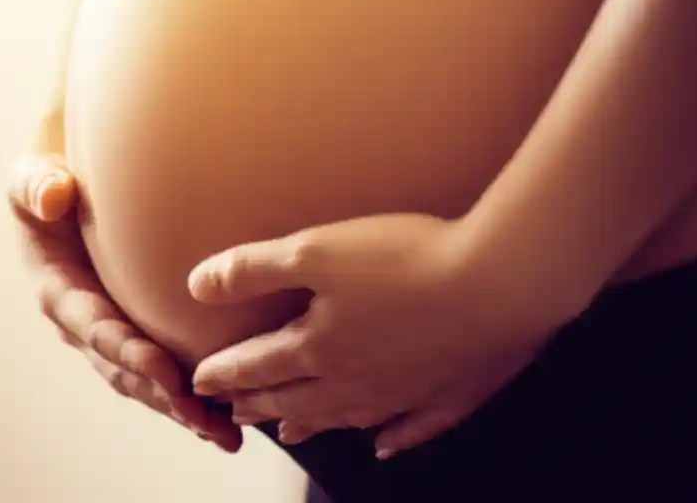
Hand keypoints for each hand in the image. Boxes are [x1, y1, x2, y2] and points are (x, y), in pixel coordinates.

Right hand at [9, 152, 241, 451]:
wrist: (62, 184)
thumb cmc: (49, 178)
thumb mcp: (32, 176)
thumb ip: (37, 184)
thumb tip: (53, 196)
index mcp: (58, 290)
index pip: (94, 328)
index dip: (128, 353)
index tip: (166, 372)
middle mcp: (82, 323)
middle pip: (123, 371)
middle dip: (164, 398)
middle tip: (207, 421)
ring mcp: (109, 332)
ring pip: (146, 381)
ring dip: (184, 410)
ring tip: (227, 434)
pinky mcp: (135, 330)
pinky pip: (164, 367)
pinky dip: (195, 392)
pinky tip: (234, 409)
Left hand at [187, 213, 565, 457]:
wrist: (502, 281)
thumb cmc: (405, 258)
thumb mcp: (314, 250)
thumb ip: (251, 269)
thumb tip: (194, 287)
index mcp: (318, 348)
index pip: (257, 366)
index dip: (224, 373)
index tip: (199, 383)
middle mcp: (356, 382)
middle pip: (296, 399)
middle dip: (259, 405)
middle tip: (234, 414)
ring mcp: (406, 394)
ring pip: (346, 418)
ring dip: (313, 425)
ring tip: (291, 434)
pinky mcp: (452, 394)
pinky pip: (413, 428)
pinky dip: (393, 439)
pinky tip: (384, 446)